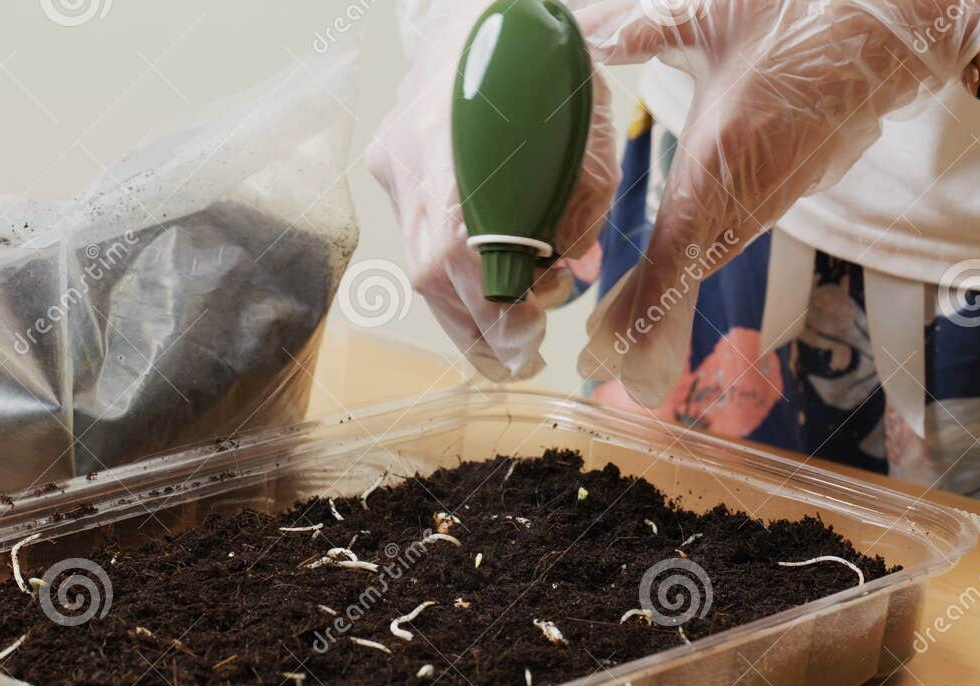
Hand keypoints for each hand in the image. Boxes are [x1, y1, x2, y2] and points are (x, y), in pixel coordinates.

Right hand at [368, 0, 620, 381]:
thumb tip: (560, 273)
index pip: (459, 266)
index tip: (527, 345)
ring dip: (459, 305)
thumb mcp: (591, 141)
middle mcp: (413, 166)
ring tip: (500, 328)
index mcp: (463, 160)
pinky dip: (446, 264)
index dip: (491, 318)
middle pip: (431, 278)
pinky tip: (480, 274)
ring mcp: (393, 163)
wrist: (490, 8)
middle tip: (516, 356)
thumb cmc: (550, 69)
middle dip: (475, 329)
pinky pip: (411, 229)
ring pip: (417, 262)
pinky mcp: (388, 158)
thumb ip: (579, 212)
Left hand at [576, 0, 979, 404]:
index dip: (637, 308)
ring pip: (701, 261)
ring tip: (617, 348)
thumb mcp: (712, 16)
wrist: (889, 27)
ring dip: (661, 306)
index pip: (671, 251)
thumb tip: (590, 33)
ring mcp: (765, 198)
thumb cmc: (803, 16)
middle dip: (641, 326)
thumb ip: (645, 30)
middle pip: (681, 276)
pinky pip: (721, 239)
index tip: (606, 348)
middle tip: (602, 368)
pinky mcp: (778, 191)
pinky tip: (660, 287)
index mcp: (721, 160)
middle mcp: (743, 194)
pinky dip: (686, 272)